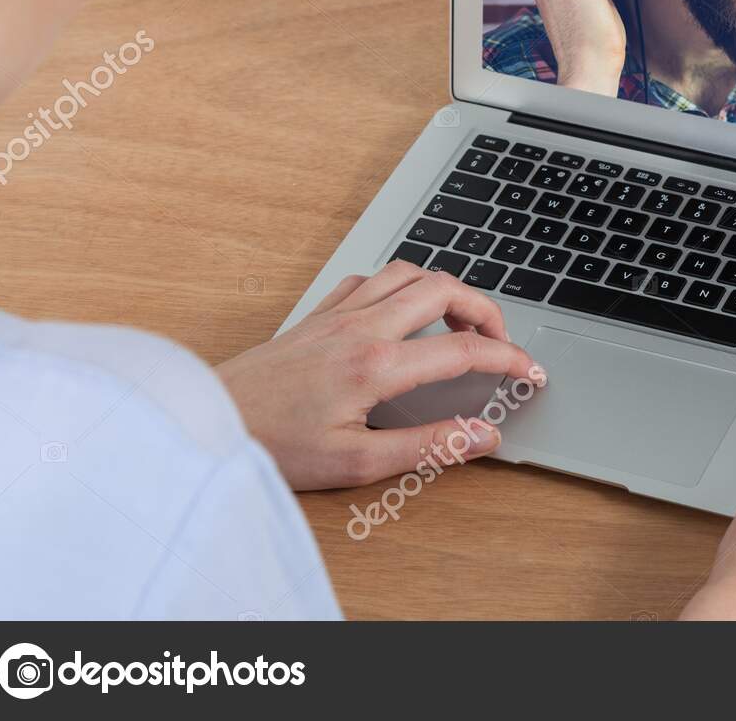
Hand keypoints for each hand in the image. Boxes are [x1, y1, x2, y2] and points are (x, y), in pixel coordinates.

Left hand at [217, 261, 540, 489]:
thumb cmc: (271, 447)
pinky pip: (372, 279)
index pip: (464, 349)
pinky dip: (403, 285)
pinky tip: (405, 312)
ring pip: (410, 272)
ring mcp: (337, 315)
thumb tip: (482, 436)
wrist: (205, 424)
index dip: (509, 359)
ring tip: (461, 322)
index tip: (530, 373)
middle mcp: (360, 328)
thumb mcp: (356, 463)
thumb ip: (428, 447)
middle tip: (501, 342)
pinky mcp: (316, 315)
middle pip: (445, 288)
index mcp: (375, 366)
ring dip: (447, 290)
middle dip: (487, 309)